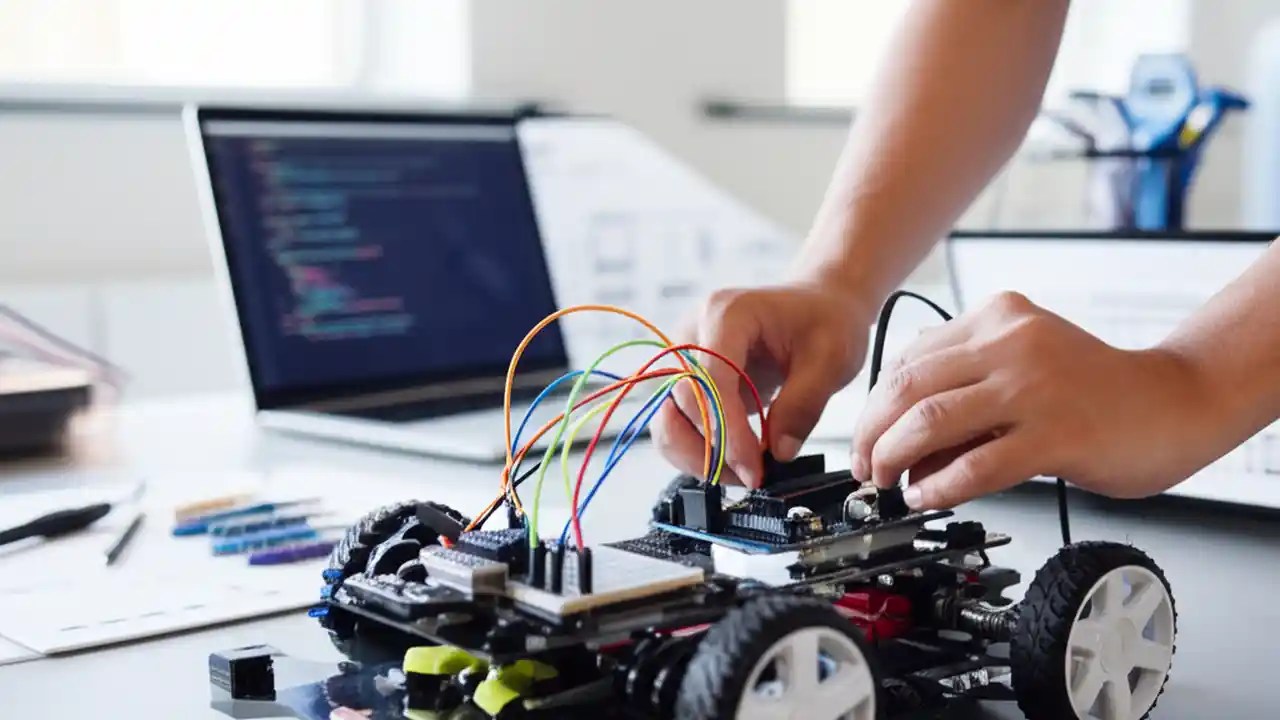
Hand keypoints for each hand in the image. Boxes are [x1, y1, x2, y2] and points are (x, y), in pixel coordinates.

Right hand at [653, 283, 874, 486]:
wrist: (818, 306)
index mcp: (726, 314)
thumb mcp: (831, 358)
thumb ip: (803, 405)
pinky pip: (677, 424)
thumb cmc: (824, 319)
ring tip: (742, 473)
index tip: (754, 467)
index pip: (711, 379)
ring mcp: (685, 357)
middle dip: (714, 448)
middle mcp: (692, 333)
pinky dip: (699, 450)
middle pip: (681, 402)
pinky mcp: (688, 381)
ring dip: (698, 455)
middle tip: (753, 475)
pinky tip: (732, 461)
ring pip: (668, 419)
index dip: (727, 430)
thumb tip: (779, 452)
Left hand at [852, 292, 1215, 509]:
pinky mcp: (1056, 434)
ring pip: (929, 421)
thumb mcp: (1020, 366)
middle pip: (906, 387)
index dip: (874, 406)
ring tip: (887, 483)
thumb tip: (896, 439)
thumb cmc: (1093, 391)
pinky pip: (975, 465)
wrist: (1174, 402)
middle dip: (871, 434)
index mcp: (998, 316)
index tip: (865, 437)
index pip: (907, 359)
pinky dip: (938, 486)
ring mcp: (1033, 386)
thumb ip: (962, 387)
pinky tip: (927, 497)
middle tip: (866, 467)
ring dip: (893, 458)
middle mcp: (1011, 342)